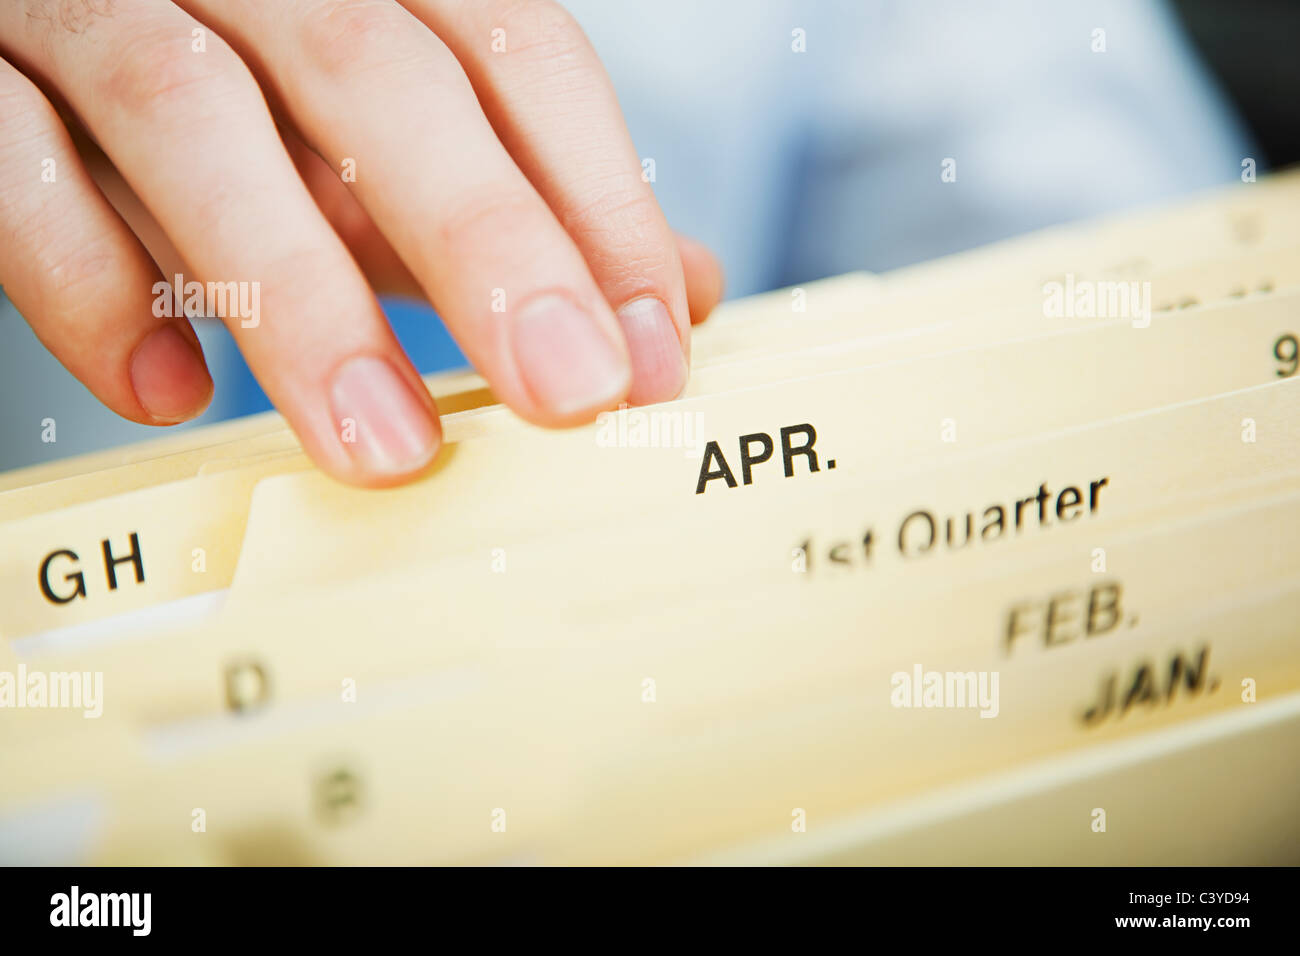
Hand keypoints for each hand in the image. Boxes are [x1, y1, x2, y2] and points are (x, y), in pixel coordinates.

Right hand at [0, 0, 723, 485]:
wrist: (24, 17)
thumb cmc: (234, 86)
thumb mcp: (374, 126)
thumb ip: (511, 193)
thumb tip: (675, 292)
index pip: (512, 51)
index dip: (599, 197)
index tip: (657, 345)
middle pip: (378, 75)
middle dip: (488, 239)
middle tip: (571, 393)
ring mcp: (84, 0)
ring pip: (189, 113)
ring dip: (300, 295)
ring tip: (388, 448)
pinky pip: (10, 162)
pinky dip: (88, 281)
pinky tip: (166, 392)